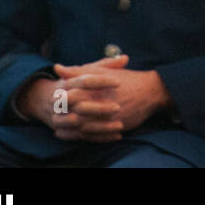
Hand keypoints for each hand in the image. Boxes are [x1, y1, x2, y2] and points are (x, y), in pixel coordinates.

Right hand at [20, 58, 123, 142]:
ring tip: (120, 125)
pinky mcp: (63, 130)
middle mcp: (60, 101)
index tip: (119, 82)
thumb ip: (105, 66)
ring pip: (79, 123)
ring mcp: (59, 117)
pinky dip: (98, 137)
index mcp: (66, 84)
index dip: (101, 81)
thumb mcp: (86, 72)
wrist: (45, 101)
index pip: (84, 80)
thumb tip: (125, 58)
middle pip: (79, 104)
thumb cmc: (74, 84)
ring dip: (100, 126)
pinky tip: (116, 136)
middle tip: (118, 107)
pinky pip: (80, 136)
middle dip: (99, 108)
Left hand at [51, 56, 170, 136]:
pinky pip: (96, 135)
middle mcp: (102, 102)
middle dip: (64, 115)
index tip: (54, 99)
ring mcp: (109, 116)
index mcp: (96, 88)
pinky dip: (84, 137)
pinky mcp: (116, 126)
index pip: (71, 96)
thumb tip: (57, 68)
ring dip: (71, 128)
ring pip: (84, 126)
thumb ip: (78, 70)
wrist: (150, 90)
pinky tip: (77, 134)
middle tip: (55, 115)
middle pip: (75, 113)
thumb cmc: (126, 78)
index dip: (60, 99)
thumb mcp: (102, 70)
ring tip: (61, 127)